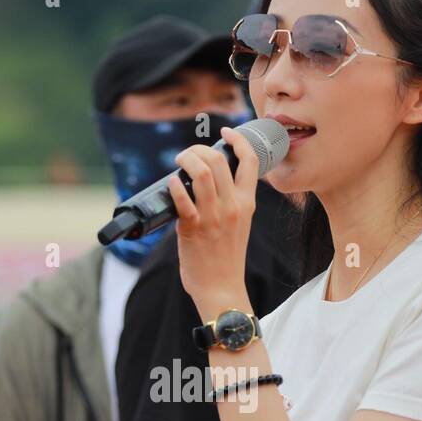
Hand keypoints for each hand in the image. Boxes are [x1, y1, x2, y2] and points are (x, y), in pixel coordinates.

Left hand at [168, 126, 258, 312]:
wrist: (222, 288)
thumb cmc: (226, 259)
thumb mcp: (239, 225)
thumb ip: (230, 203)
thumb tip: (205, 185)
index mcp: (247, 203)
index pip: (250, 161)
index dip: (238, 140)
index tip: (225, 132)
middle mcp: (232, 206)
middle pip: (219, 160)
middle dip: (199, 149)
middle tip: (187, 154)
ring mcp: (213, 216)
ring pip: (201, 172)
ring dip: (186, 159)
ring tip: (178, 162)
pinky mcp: (193, 228)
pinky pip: (183, 199)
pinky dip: (175, 185)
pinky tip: (171, 181)